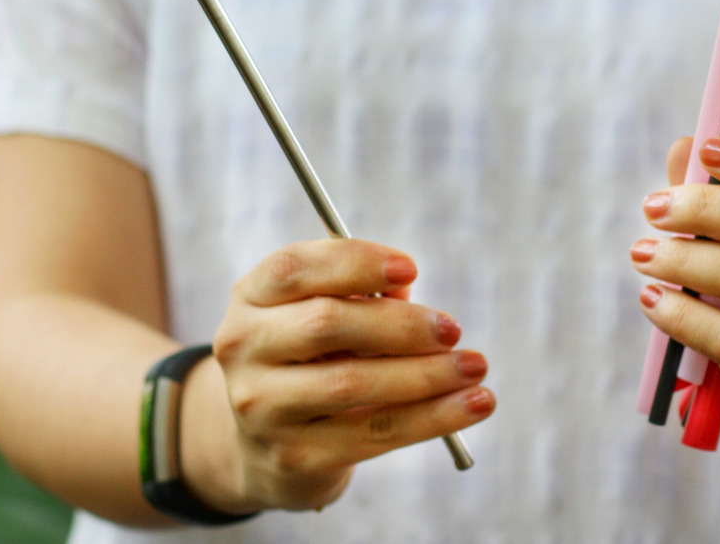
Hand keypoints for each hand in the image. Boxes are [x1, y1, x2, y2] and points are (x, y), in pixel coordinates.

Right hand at [185, 240, 495, 513]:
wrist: (264, 447)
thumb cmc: (312, 359)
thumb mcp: (322, 315)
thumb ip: (363, 298)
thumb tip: (411, 298)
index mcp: (252, 298)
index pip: (295, 269)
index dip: (356, 263)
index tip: (412, 268)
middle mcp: (244, 349)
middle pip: (326, 323)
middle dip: (401, 324)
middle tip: (453, 329)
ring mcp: (262, 407)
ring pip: (352, 383)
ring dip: (426, 374)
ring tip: (475, 368)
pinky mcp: (294, 456)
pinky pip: (375, 432)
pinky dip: (433, 417)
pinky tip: (473, 405)